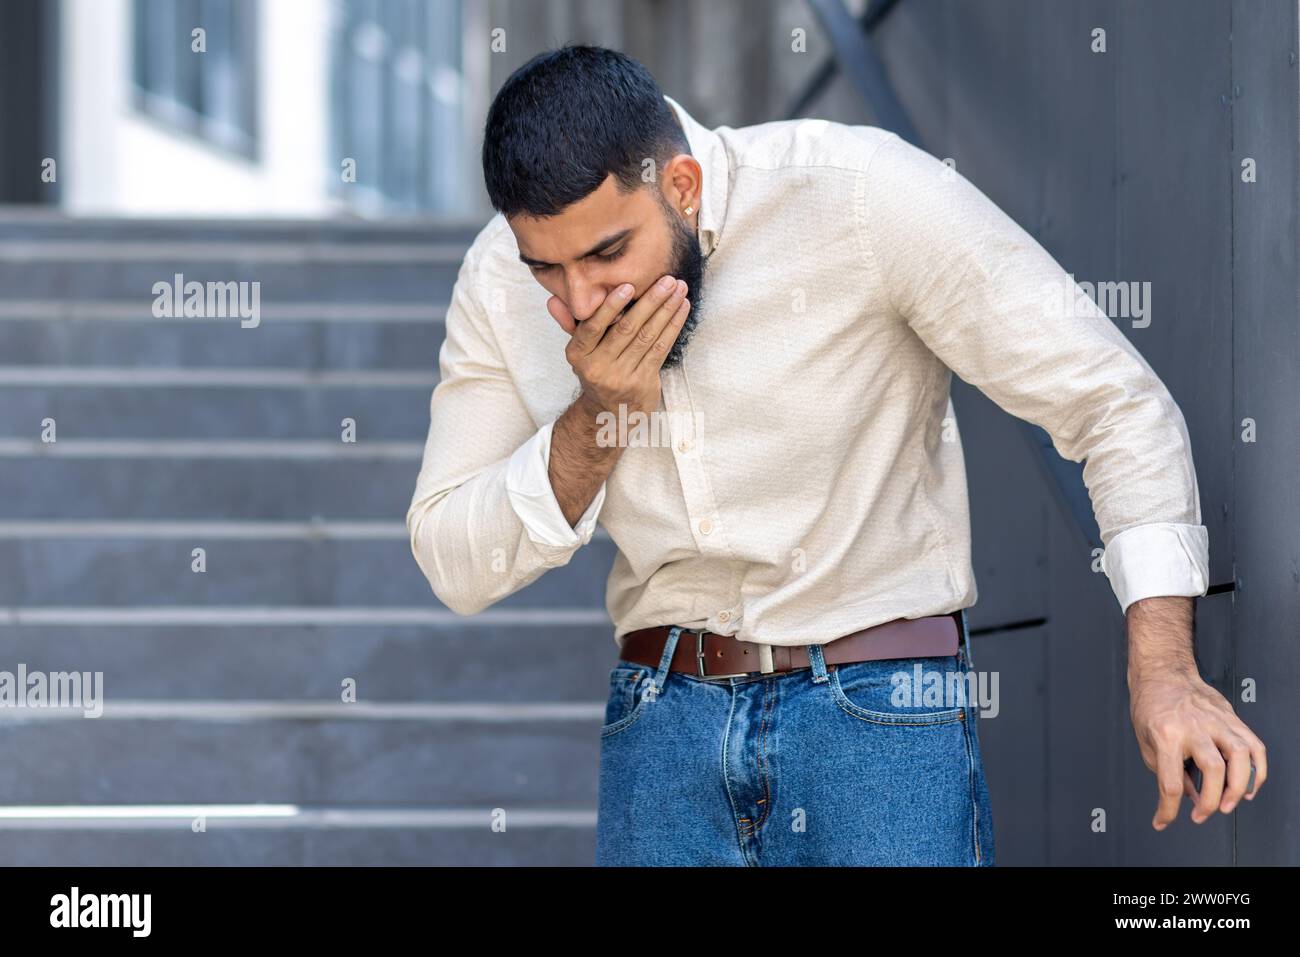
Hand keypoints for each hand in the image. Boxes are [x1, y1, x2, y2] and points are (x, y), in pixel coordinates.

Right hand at [547, 274, 689, 417]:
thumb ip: (570, 322)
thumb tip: (553, 299)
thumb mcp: (580, 349)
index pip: (593, 327)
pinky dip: (673, 326)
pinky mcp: (643, 382)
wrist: (609, 412)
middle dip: (650, 301)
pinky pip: (660, 349)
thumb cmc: (596, 368)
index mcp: (578, 355)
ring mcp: (622, 377)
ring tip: (679, 289)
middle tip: (668, 280)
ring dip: (666, 310)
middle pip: (627, 329)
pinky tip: (682, 308)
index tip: (629, 285)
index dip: (611, 306)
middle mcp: (598, 367)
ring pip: (647, 337)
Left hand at [1129, 665, 1267, 830]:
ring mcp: (1216, 721)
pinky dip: (1258, 770)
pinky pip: (1255, 746)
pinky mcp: (1232, 718)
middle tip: (1203, 814)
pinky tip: (1250, 785)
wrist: (1163, 673)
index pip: (1170, 782)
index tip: (1164, 821)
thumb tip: (1192, 798)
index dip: (1167, 809)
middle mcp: (1194, 727)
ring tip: (1231, 803)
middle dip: (1212, 801)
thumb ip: (1167, 772)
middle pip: (1213, 770)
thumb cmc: (1151, 705)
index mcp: (1166, 734)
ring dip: (1240, 786)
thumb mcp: (1147, 742)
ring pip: (1241, 756)